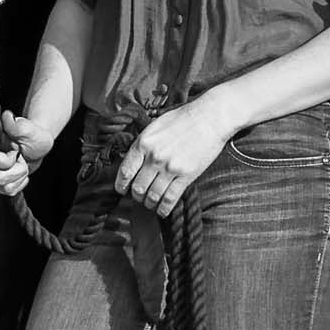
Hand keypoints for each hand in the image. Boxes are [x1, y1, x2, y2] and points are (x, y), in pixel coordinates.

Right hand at [0, 108, 58, 199]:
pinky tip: (21, 174)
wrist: (35, 148)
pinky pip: (6, 191)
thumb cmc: (33, 136)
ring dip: (18, 176)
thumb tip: (7, 116)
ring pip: (1, 185)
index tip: (16, 152)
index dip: (5, 160)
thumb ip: (18, 125)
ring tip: (21, 165)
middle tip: (21, 158)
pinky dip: (19, 183)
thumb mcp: (29, 130)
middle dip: (15, 170)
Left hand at [115, 100, 235, 222]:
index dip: (120, 185)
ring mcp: (170, 167)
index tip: (121, 189)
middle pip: (137, 187)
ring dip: (149, 203)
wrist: (208, 118)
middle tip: (138, 196)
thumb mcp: (154, 126)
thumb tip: (132, 161)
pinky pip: (170, 198)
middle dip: (136, 195)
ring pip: (153, 196)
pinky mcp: (186, 175)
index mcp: (143, 143)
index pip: (125, 171)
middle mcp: (154, 157)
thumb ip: (143, 144)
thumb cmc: (182, 119)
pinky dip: (164, 208)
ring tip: (150, 203)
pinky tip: (162, 210)